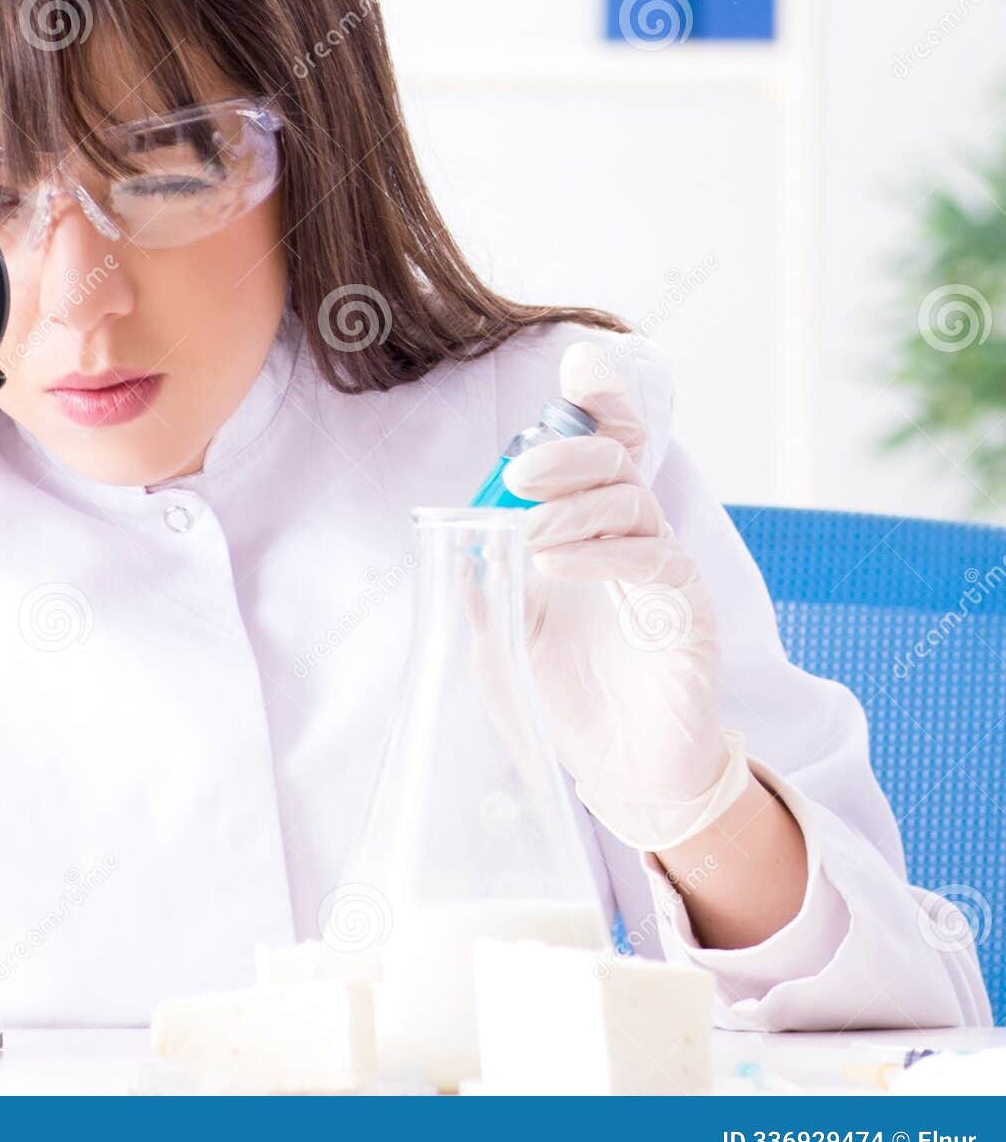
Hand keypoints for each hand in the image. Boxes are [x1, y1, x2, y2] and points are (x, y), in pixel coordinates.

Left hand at [501, 342, 751, 851]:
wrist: (623, 778)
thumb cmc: (567, 703)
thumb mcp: (504, 637)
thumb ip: (483, 583)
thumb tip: (453, 532)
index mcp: (592, 533)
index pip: (606, 449)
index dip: (600, 402)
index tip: (579, 363)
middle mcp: (635, 541)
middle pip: (618, 461)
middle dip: (566, 454)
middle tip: (518, 475)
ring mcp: (665, 574)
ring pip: (633, 503)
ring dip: (573, 508)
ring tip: (527, 537)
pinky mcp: (687, 615)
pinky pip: (654, 563)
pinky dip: (600, 555)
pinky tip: (554, 565)